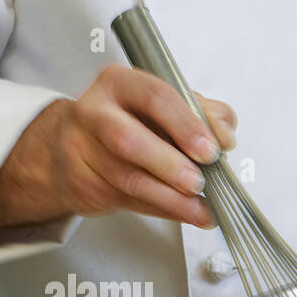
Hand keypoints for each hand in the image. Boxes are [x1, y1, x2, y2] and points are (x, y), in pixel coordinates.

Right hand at [0, 65, 236, 231]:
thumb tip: (224, 135)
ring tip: (201, 210)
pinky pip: (127, 201)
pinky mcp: (81, 184)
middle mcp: (93, 112)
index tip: (211, 150)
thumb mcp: (163, 104)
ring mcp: (81, 150)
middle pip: (129, 140)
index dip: (186, 125)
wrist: (71, 145)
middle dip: (169, 165)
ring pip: (129, 180)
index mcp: (118, 82)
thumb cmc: (126, 119)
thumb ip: (200, 111)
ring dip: (171, 199)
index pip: (156, 98)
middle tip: (198, 182)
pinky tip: (183, 213)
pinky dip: (161, 210)